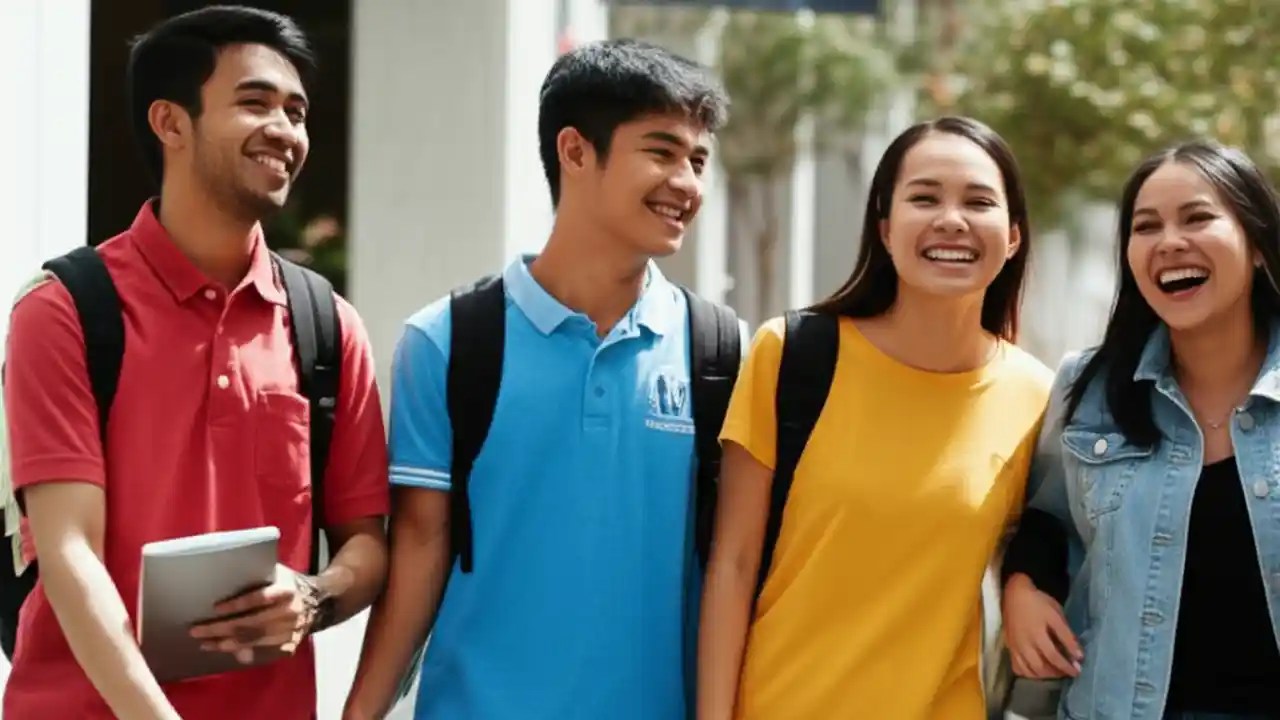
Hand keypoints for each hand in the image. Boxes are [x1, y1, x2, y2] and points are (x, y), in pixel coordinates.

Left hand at [189, 563, 322, 664]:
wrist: (320, 601)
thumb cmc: (288, 584)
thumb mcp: (277, 573)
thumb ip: (256, 578)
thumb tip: (225, 583)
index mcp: (286, 591)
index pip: (259, 599)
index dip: (237, 604)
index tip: (215, 608)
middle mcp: (289, 612)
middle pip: (250, 623)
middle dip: (220, 628)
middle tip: (196, 630)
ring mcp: (290, 632)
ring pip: (253, 641)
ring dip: (226, 643)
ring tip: (205, 643)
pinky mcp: (290, 646)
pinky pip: (262, 654)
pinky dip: (243, 654)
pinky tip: (226, 651)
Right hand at [1003, 573, 1082, 678]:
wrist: (1014, 594)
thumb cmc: (1038, 602)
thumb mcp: (1056, 615)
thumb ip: (1067, 636)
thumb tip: (1079, 655)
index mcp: (1037, 635)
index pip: (1054, 658)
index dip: (1066, 667)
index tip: (1078, 671)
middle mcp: (1024, 644)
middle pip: (1040, 668)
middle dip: (1056, 673)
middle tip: (1067, 672)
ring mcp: (1015, 647)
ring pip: (1028, 670)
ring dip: (1043, 675)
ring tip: (1054, 672)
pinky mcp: (1009, 647)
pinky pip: (1017, 667)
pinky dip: (1027, 673)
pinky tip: (1036, 671)